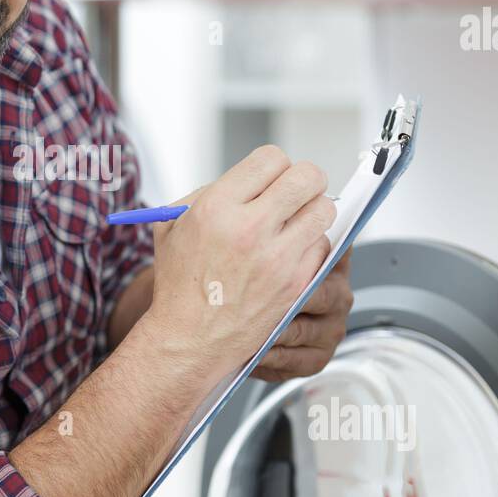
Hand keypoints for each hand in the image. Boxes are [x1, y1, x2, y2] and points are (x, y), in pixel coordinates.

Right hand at [139, 145, 335, 388]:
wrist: (190, 338)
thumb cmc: (181, 284)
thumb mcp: (173, 226)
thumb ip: (208, 193)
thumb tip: (251, 180)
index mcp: (217, 206)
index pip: (272, 158)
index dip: (275, 166)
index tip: (272, 178)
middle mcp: (250, 227)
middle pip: (307, 177)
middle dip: (305, 180)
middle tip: (298, 192)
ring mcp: (277, 256)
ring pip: (324, 209)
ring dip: (313, 211)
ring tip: (298, 222)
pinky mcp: (296, 282)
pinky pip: (323, 245)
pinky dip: (312, 244)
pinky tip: (293, 253)